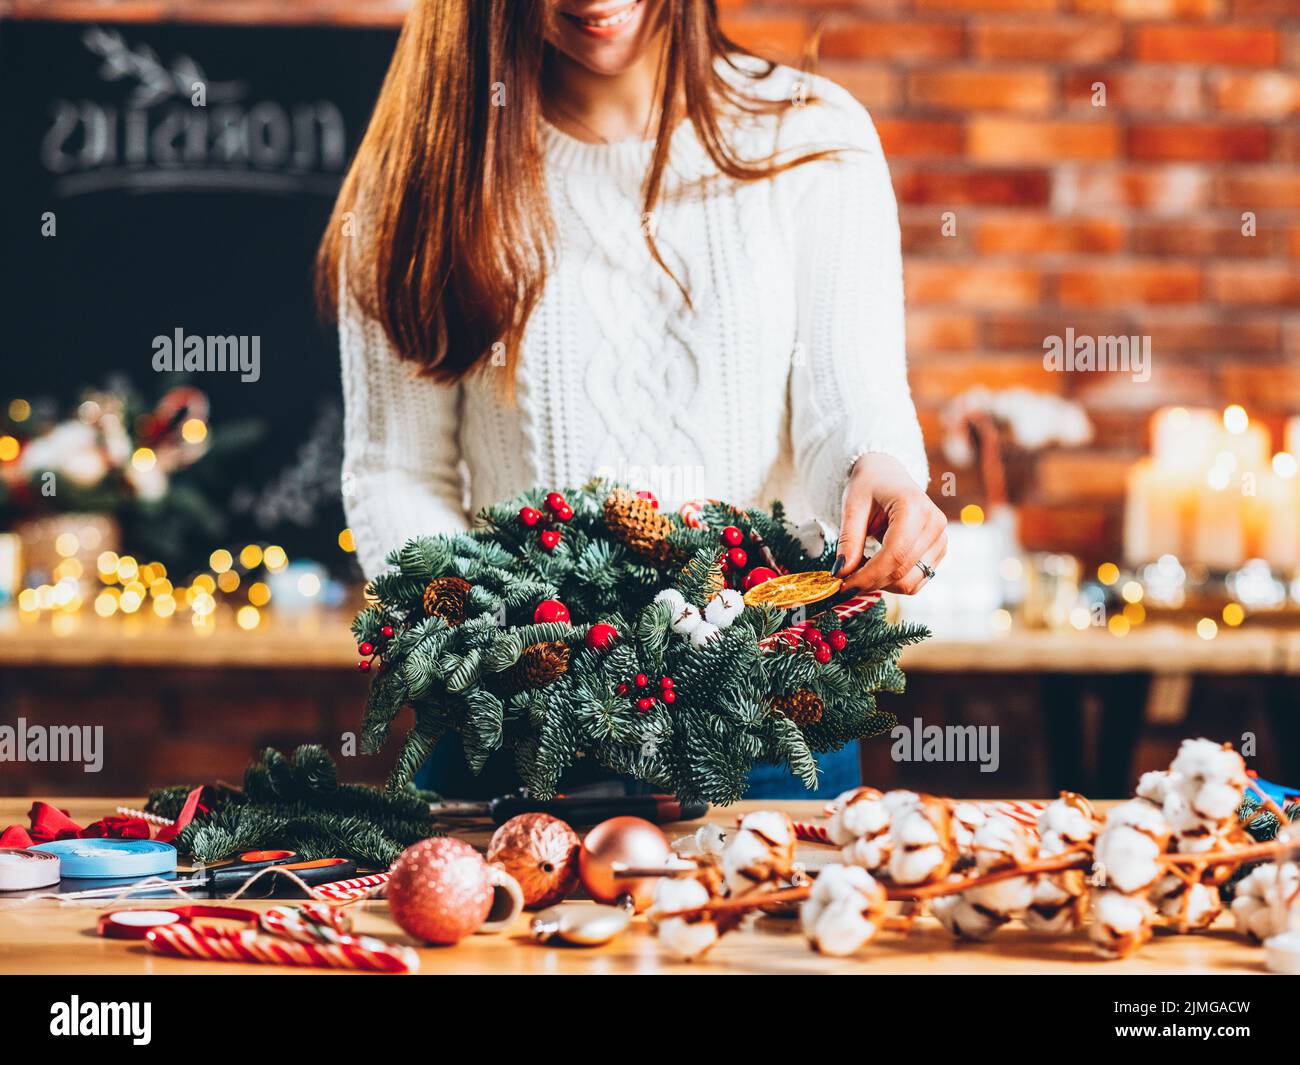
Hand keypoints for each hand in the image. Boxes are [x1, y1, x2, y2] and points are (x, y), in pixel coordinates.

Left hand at [831, 453, 946, 594]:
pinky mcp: (939, 550)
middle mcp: (934, 524)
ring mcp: (941, 538)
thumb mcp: (852, 507)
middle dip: (870, 582)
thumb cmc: (869, 485)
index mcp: (914, 507)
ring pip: (910, 581)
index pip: (894, 555)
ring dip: (882, 584)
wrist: (888, 475)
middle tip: (844, 581)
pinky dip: (894, 581)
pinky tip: (876, 568)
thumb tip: (842, 573)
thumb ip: (848, 541)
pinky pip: (916, 580)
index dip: (868, 576)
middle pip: (902, 572)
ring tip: (860, 570)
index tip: (844, 586)